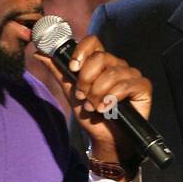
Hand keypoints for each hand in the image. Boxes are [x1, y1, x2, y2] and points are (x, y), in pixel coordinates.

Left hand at [30, 35, 151, 165]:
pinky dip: (112, 98)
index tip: (73, 69)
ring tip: (93, 107)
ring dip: (98, 93)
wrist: (105, 138)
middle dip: (87, 80)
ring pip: (112, 73)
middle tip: (82, 96)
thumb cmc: (91, 116)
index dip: (81, 52)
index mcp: (101, 62)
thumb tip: (39, 53)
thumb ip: (58, 71)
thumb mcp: (71, 92)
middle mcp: (117, 65)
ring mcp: (131, 75)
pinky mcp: (143, 86)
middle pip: (101, 58)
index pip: (92, 42)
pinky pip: (126, 85)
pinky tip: (105, 109)